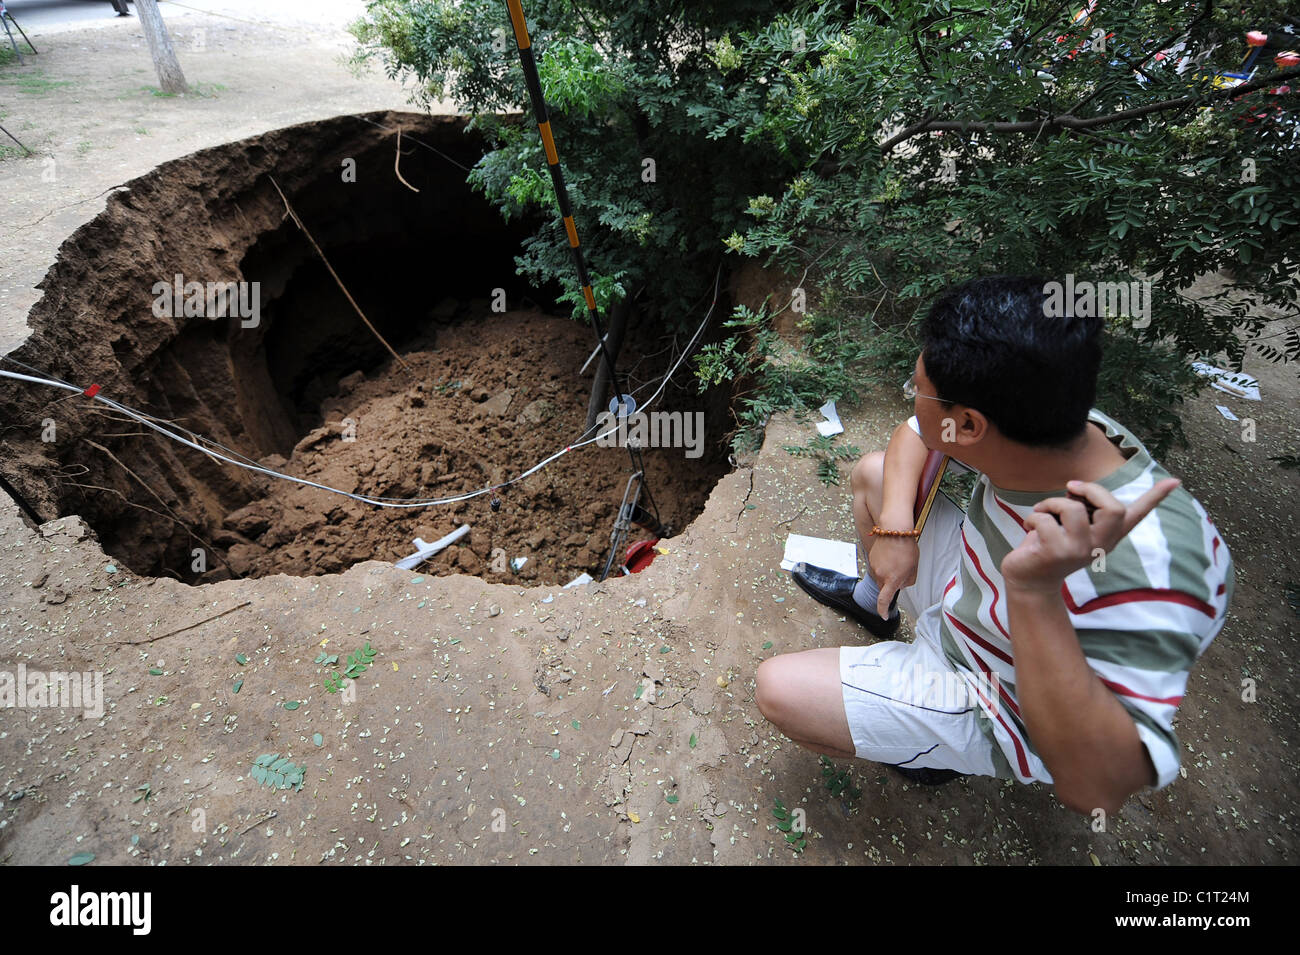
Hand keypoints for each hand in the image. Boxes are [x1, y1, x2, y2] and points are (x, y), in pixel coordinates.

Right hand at [868, 535, 919, 616]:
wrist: (894, 529)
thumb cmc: (906, 548)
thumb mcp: (913, 568)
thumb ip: (907, 581)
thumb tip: (900, 584)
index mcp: (892, 580)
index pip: (883, 600)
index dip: (882, 610)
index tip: (884, 615)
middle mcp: (880, 575)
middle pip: (884, 588)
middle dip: (892, 584)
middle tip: (903, 571)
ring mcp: (874, 567)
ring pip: (881, 577)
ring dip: (889, 573)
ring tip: (898, 559)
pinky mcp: (871, 559)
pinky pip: (878, 568)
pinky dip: (885, 565)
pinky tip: (892, 555)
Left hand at [1001, 478, 1180, 593]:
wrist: (1030, 580)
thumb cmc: (1049, 544)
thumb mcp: (1071, 524)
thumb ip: (1081, 507)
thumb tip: (1076, 486)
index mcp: (1108, 535)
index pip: (1138, 514)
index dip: (1156, 498)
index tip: (1175, 481)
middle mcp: (1101, 544)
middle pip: (1113, 507)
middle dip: (1088, 489)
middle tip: (1070, 489)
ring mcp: (1081, 550)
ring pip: (1072, 509)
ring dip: (1050, 503)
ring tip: (1041, 512)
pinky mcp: (1057, 552)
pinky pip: (1044, 519)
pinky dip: (1032, 518)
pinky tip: (1029, 530)